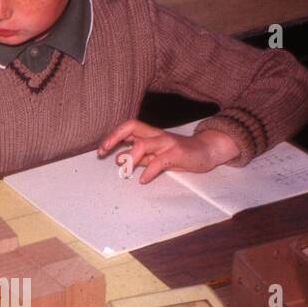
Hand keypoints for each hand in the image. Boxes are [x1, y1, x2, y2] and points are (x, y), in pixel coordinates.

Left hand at [97, 120, 239, 183]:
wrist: (206, 151)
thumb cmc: (178, 154)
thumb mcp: (155, 156)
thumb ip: (139, 157)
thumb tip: (119, 158)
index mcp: (149, 134)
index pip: (127, 127)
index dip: (112, 136)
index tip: (101, 150)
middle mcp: (156, 135)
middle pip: (132, 127)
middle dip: (114, 138)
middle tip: (102, 152)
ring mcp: (167, 142)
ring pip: (144, 143)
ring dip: (130, 157)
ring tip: (124, 171)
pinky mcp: (177, 153)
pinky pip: (160, 160)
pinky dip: (149, 171)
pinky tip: (143, 180)